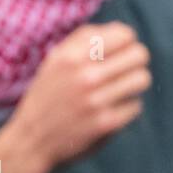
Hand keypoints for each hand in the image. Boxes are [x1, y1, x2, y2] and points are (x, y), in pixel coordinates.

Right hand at [0, 22, 150, 172]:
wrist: (30, 141)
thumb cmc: (48, 95)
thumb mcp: (56, 60)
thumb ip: (86, 39)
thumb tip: (122, 31)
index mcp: (71, 56)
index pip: (125, 34)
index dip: (127, 42)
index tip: (120, 52)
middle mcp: (84, 76)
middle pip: (140, 55)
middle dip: (135, 62)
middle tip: (124, 71)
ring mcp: (96, 101)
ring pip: (142, 78)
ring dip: (134, 84)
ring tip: (119, 89)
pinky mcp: (106, 123)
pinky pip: (136, 105)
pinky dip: (127, 107)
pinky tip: (111, 110)